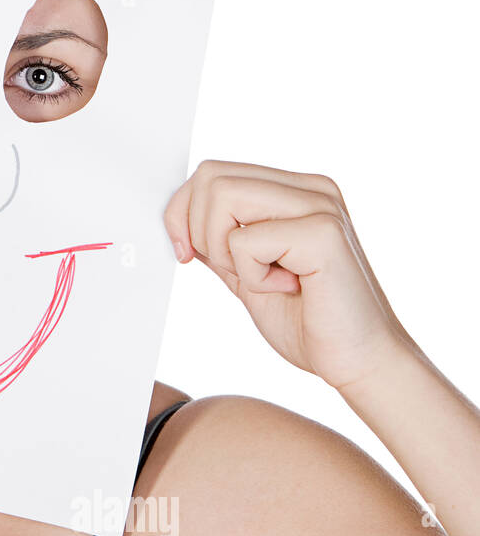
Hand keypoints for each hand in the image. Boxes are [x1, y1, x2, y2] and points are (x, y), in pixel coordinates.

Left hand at [163, 160, 412, 391]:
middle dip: (199, 232)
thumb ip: (219, 243)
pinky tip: (287, 288)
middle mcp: (311, 189)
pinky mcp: (323, 234)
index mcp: (295, 191)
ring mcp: (321, 206)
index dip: (182, 214)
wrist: (359, 361)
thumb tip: (177, 221)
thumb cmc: (310, 323)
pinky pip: (245, 240)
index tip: (188, 255)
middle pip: (211, 178)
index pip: (212, 174)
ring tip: (262, 278)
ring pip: (223, 197)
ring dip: (224, 250)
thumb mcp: (245, 274)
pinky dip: (251, 276)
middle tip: (232, 271)